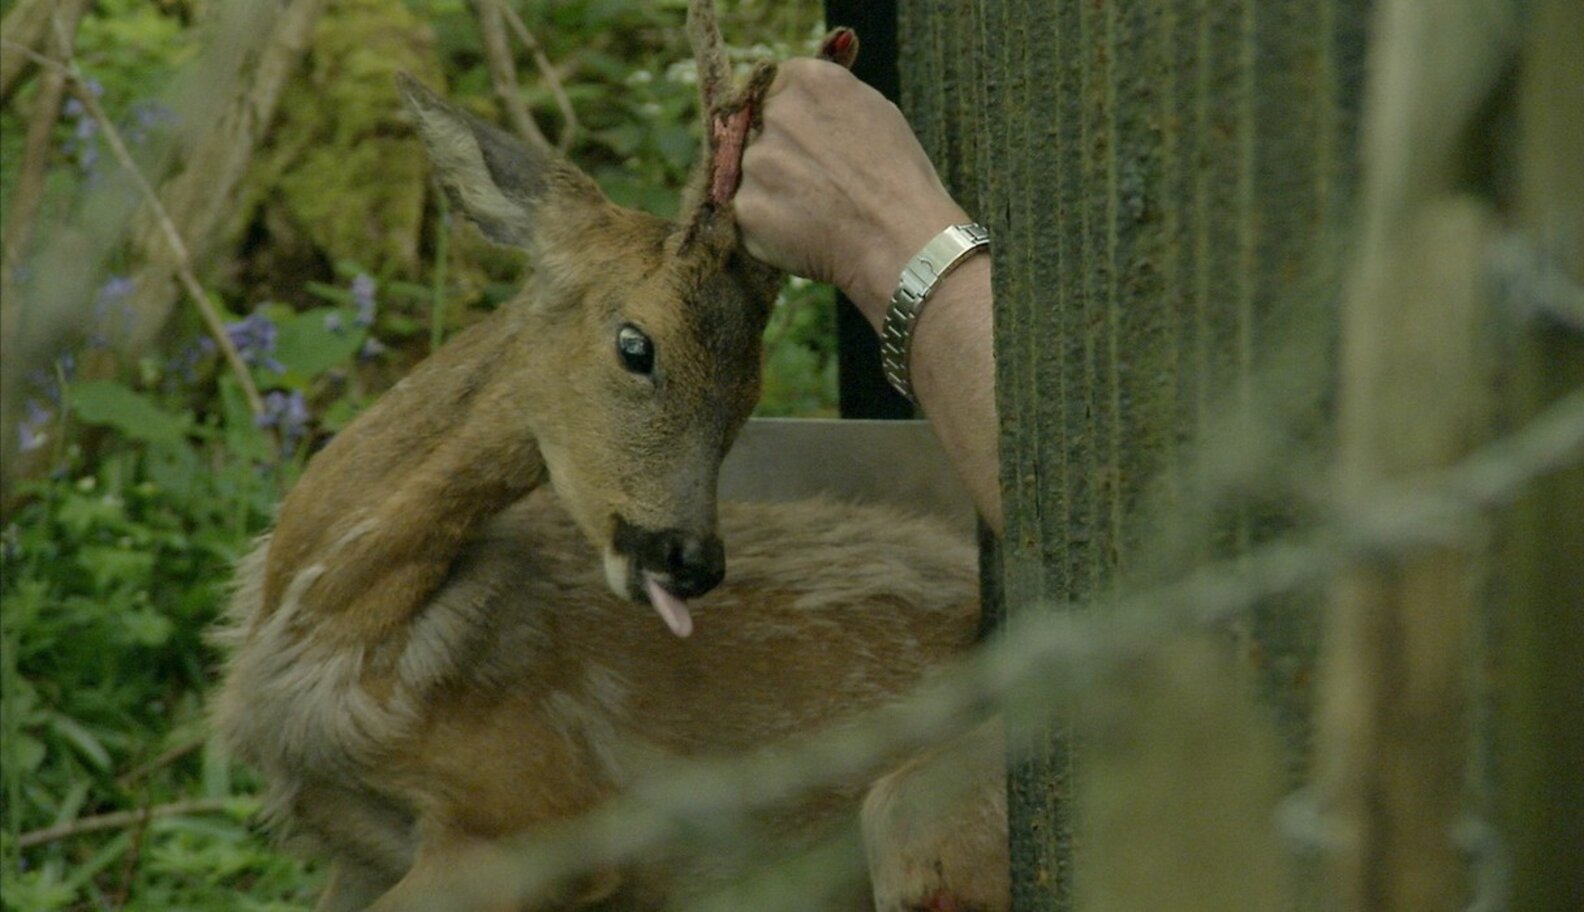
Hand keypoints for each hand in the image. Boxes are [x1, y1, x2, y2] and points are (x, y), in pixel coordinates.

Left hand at [736, 59, 966, 326]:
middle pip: (759, 129)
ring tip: (818, 211)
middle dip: (781, 152)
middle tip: (819, 182)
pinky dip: (772, 224)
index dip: (794, 117)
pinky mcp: (745, 207)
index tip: (811, 139)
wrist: (902, 243)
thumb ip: (827, 96)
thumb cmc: (900, 179)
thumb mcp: (875, 111)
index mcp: (808, 81)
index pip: (776, 86)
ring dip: (775, 189)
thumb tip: (793, 93)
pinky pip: (750, 212)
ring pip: (753, 172)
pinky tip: (806, 232)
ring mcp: (755, 162)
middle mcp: (776, 114)